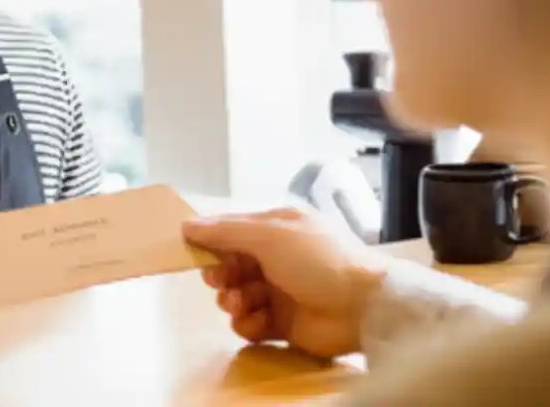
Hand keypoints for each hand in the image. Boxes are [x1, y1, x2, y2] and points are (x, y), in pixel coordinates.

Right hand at [183, 207, 387, 357]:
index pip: (232, 231)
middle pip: (231, 266)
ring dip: (233, 300)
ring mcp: (280, 292)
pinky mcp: (283, 324)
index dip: (211, 241)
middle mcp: (277, 258)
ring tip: (242, 303)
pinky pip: (250, 323)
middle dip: (221, 274)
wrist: (362, 306)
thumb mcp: (270, 235)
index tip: (193, 251)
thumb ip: (226, 231)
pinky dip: (248, 323)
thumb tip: (187, 224)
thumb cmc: (317, 260)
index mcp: (277, 229)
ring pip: (237, 296)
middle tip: (221, 281)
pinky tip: (257, 321)